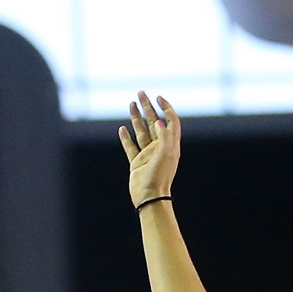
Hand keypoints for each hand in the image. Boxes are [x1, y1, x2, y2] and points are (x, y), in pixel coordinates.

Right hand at [118, 91, 178, 206]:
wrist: (150, 198)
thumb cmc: (159, 177)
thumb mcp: (165, 154)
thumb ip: (164, 136)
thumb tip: (160, 121)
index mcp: (170, 145)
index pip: (170, 121)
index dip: (166, 108)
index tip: (158, 98)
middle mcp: (159, 148)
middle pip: (154, 122)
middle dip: (148, 107)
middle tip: (141, 93)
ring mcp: (147, 155)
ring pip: (141, 131)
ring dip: (136, 118)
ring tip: (131, 104)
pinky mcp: (137, 163)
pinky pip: (131, 146)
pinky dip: (126, 137)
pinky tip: (122, 128)